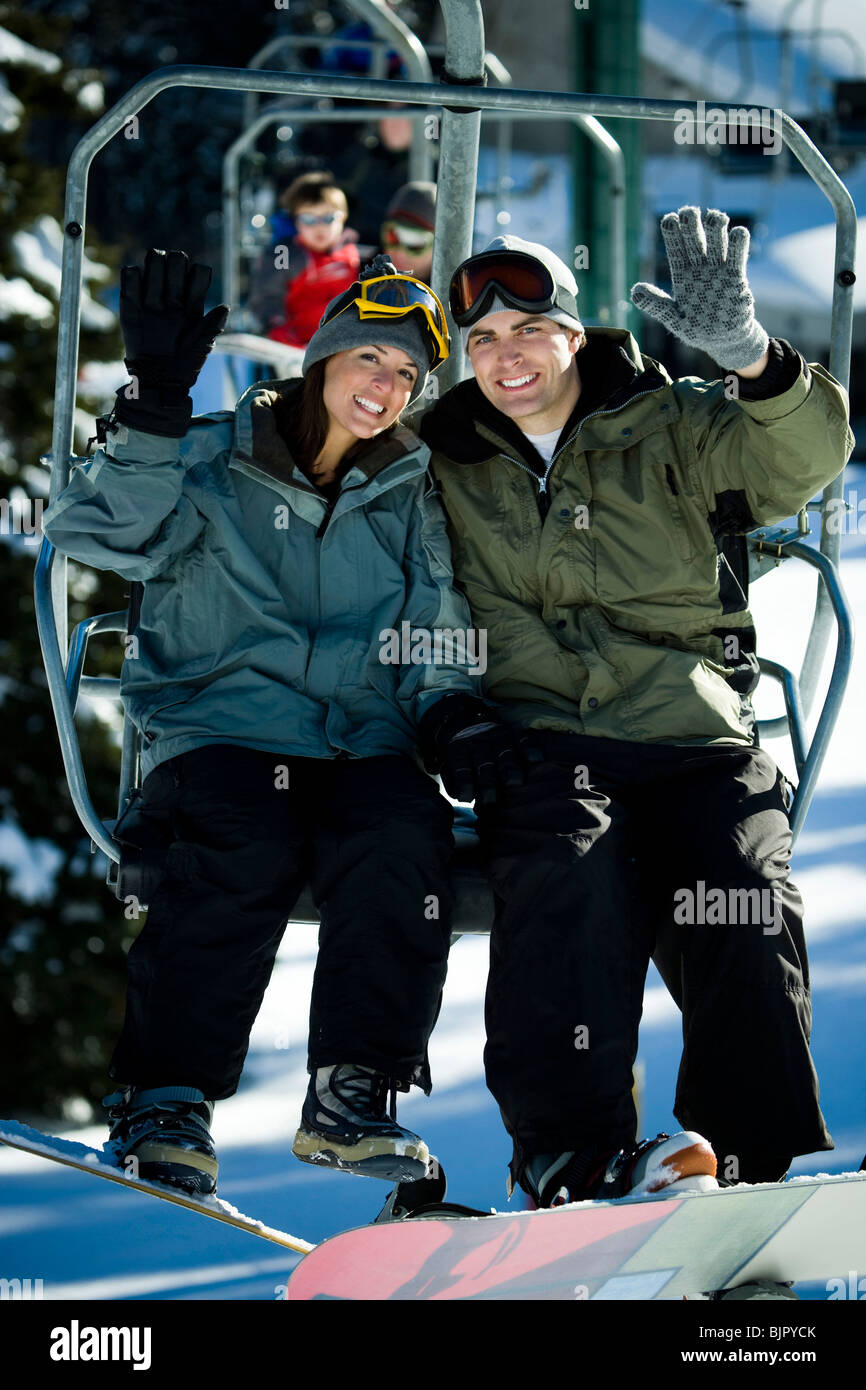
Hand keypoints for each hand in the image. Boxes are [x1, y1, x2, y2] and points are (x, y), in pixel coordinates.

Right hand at [114, 249, 228, 437]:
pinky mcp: (131, 304)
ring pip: (154, 263)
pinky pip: (130, 277)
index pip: (198, 273)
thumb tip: (224, 308)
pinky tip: (136, 286)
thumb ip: (212, 326)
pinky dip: (132, 275)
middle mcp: (173, 297)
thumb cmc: (184, 366)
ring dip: (154, 264)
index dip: (197, 274)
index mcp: (193, 304)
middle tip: (171, 281)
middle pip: (176, 262)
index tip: (194, 288)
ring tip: (154, 283)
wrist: (157, 381)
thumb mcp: (201, 348)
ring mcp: (152, 299)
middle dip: (174, 263)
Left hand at [440, 720, 540, 805]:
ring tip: (516, 783)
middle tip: (491, 799)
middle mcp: (478, 742)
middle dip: (487, 782)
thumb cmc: (463, 760)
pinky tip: (536, 760)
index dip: (464, 784)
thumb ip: (455, 784)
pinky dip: (530, 749)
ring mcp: (497, 737)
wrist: (467, 725)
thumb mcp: (451, 768)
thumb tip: (463, 797)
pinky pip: (524, 740)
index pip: (461, 769)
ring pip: (504, 753)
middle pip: (484, 763)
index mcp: (459, 751)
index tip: (468, 799)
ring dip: (510, 769)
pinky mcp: (513, 733)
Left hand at [630, 207, 767, 370]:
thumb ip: (657, 306)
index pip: (676, 249)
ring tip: (715, 217)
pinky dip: (739, 243)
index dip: (672, 232)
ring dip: (716, 227)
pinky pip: (738, 257)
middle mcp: (700, 268)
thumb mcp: (674, 320)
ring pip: (717, 242)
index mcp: (683, 276)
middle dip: (692, 223)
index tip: (670, 219)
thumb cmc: (698, 329)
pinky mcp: (736, 277)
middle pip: (695, 239)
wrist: (724, 341)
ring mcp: (719, 270)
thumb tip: (635, 291)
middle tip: (689, 211)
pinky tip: (738, 232)